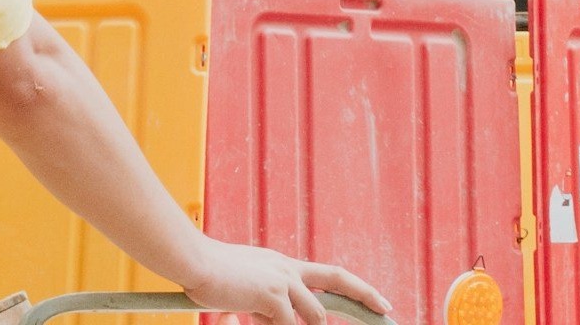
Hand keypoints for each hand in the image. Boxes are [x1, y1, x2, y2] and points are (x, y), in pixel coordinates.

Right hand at [179, 237, 389, 324]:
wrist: (192, 261)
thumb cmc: (207, 274)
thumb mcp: (241, 289)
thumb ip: (260, 305)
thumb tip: (267, 321)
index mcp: (282, 264)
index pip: (327, 275)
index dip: (354, 287)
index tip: (376, 299)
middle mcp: (287, 267)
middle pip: (337, 279)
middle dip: (365, 295)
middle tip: (387, 310)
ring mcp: (282, 279)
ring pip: (313, 315)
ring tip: (262, 312)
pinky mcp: (273, 294)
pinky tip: (252, 318)